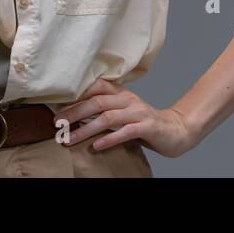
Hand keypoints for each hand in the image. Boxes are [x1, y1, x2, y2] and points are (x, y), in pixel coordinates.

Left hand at [50, 76, 199, 158]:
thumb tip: (74, 116)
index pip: (96, 86)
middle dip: (74, 112)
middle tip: (57, 124)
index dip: (76, 95)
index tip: (57, 107)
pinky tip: (96, 146)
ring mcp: (139, 112)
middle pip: (97, 101)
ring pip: (108, 117)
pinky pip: (126, 132)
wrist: (176, 130)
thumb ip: (105, 111)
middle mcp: (129, 99)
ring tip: (69, 139)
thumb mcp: (124, 113)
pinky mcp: (147, 126)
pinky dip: (109, 139)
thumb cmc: (144, 124)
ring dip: (86, 129)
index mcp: (122, 93)